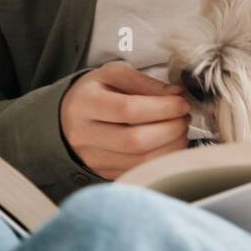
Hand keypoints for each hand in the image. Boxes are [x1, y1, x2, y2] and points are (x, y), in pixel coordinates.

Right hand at [60, 62, 191, 179]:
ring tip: (180, 128)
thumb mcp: (112, 76)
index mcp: (85, 104)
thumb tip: (176, 94)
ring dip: (172, 145)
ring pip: (142, 160)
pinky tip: (170, 143)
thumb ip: (144, 82)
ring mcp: (94, 159)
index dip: (163, 107)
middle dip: (171, 128)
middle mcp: (85, 136)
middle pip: (137, 140)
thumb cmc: (94, 94)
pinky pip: (142, 171)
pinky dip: (164, 158)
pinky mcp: (105, 174)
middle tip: (184, 116)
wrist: (67, 119)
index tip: (181, 102)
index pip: (128, 110)